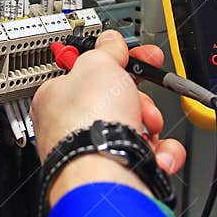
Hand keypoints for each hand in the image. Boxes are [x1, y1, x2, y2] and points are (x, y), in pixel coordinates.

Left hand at [31, 30, 186, 205]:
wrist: (104, 175)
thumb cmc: (88, 122)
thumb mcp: (98, 65)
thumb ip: (106, 51)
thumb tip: (110, 41)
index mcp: (57, 97)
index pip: (88, 72)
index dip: (116, 61)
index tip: (137, 56)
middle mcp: (70, 127)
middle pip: (116, 102)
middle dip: (139, 99)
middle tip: (141, 99)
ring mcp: (92, 153)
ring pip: (135, 130)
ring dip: (150, 127)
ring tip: (147, 129)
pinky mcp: (115, 174)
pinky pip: (146, 158)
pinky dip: (159, 155)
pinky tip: (157, 154)